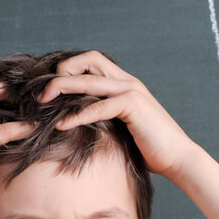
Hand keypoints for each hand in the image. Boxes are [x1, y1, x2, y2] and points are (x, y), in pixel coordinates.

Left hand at [38, 51, 196, 179]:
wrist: (178, 157)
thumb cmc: (149, 147)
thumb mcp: (120, 127)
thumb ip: (101, 117)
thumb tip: (72, 122)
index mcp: (123, 83)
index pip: (91, 60)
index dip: (68, 68)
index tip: (50, 88)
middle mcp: (127, 81)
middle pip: (88, 61)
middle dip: (60, 72)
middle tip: (40, 94)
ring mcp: (132, 91)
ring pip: (89, 80)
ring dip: (62, 88)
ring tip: (43, 101)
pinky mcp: (134, 106)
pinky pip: (100, 106)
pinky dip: (79, 114)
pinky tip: (63, 124)